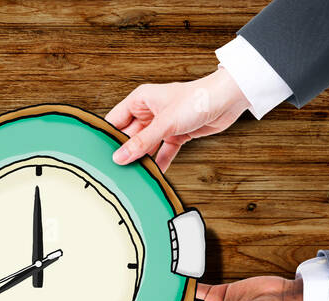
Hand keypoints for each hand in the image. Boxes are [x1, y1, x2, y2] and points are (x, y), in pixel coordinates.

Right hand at [106, 67, 250, 169]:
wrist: (229, 99)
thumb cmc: (198, 98)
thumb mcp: (165, 123)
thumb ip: (141, 143)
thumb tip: (120, 157)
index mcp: (141, 100)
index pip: (115, 121)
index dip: (106, 138)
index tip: (99, 155)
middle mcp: (149, 112)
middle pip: (129, 137)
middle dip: (125, 153)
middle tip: (116, 170)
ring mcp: (162, 124)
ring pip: (146, 146)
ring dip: (142, 159)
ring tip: (134, 174)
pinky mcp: (175, 134)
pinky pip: (162, 152)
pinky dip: (159, 162)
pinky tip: (154, 173)